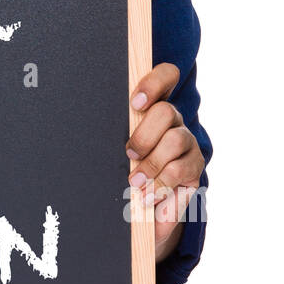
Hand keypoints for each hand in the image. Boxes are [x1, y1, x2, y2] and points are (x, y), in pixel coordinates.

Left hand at [126, 62, 204, 263]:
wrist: (143, 206)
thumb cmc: (122, 168)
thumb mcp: (113, 149)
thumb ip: (112, 133)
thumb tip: (89, 120)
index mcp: (153, 106)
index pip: (166, 76)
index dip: (154, 84)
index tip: (136, 102)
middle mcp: (173, 120)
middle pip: (167, 111)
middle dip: (144, 135)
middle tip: (129, 154)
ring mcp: (186, 142)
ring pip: (175, 139)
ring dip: (152, 163)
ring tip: (135, 182)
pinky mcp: (194, 166)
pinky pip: (181, 169)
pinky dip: (161, 184)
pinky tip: (148, 195)